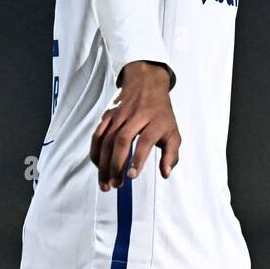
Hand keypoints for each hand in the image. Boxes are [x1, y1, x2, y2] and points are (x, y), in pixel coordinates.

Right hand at [89, 61, 180, 190]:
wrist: (146, 83)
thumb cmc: (161, 114)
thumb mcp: (173, 132)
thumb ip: (172, 155)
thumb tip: (165, 174)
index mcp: (155, 121)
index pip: (145, 141)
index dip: (138, 159)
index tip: (132, 176)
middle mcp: (136, 116)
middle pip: (122, 141)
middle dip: (116, 165)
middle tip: (116, 185)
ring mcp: (119, 114)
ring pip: (107, 140)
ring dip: (104, 164)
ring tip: (106, 184)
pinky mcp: (107, 114)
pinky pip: (98, 135)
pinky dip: (96, 152)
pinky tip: (98, 167)